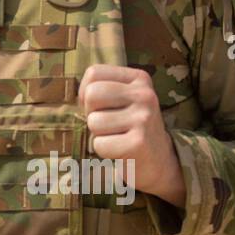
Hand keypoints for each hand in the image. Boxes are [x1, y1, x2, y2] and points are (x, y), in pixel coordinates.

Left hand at [78, 65, 184, 205]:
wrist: (159, 161)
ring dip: (98, 134)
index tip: (101, 106)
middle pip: (91, 95)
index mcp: (139, 78)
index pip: (94, 73)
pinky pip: (99, 144)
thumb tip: (75, 95)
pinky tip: (121, 150)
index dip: (87, 92)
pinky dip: (104, 150)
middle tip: (109, 124)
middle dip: (92, 113)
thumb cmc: (130, 126)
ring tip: (117, 136)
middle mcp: (145, 94)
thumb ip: (100, 87)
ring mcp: (144, 118)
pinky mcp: (139, 142)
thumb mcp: (123, 98)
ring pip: (93, 121)